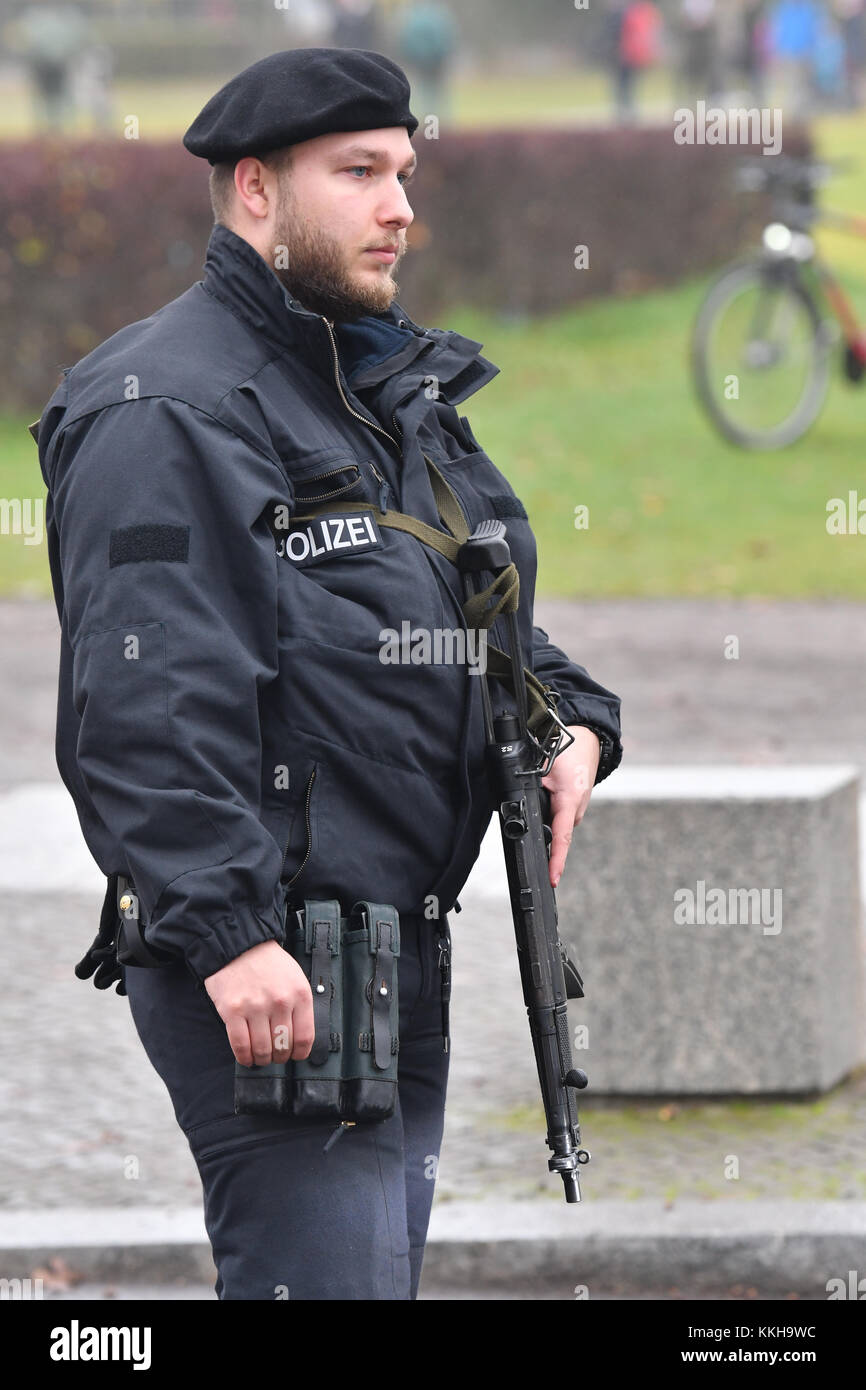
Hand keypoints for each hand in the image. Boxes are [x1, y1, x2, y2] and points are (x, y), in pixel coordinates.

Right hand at [204, 939, 314, 1066]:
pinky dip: (244, 1057)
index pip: (305, 1037)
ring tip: (260, 1057)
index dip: (299, 1053)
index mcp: (299, 994)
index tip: (295, 1056)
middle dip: (279, 1057)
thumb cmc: (267, 961)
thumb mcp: (295, 977)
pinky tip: (246, 1057)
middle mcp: (279, 1002)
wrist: (238, 945)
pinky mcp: (232, 1011)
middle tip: (275, 1056)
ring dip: (262, 1059)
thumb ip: (299, 1004)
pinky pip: (240, 1045)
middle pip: (283, 1046)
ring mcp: (255, 1007)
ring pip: (262, 1050)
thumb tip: (299, 1036)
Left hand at [540, 724, 599, 888]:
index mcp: (571, 801)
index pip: (562, 837)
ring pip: (557, 826)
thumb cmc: (569, 750)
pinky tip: (544, 809)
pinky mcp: (574, 805)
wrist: (589, 738)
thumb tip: (516, 801)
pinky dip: (551, 818)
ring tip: (537, 819)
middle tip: (531, 855)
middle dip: (544, 844)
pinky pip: (561, 818)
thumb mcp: (545, 766)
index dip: (556, 860)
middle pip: (556, 835)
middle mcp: (577, 809)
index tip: (552, 878)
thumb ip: (532, 785)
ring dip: (546, 825)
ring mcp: (577, 808)